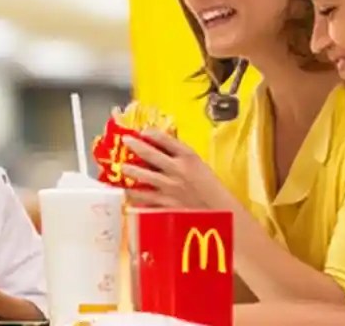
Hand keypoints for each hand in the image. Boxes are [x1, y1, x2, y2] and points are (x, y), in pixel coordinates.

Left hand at [121, 129, 236, 210]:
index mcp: (188, 158)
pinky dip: (135, 196)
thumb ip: (182, 156)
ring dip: (130, 170)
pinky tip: (128, 193)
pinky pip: (144, 200)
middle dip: (135, 146)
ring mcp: (169, 188)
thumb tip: (161, 145)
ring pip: (143, 177)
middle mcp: (177, 170)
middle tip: (126, 141)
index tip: (143, 130)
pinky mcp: (165, 205)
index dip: (151, 132)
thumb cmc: (211, 189)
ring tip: (123, 167)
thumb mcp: (200, 166)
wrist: (221, 214)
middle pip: (150, 154)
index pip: (166, 139)